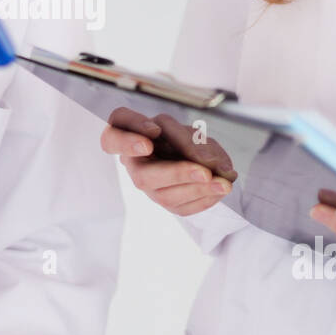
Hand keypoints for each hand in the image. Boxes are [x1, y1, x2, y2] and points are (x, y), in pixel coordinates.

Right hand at [100, 123, 232, 214]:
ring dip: (198, 190)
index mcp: (125, 140)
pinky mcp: (164, 202)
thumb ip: (184, 138)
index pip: (112, 140)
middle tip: (204, 172)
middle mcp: (132, 167)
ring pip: (166, 197)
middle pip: (145, 178)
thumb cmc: (172, 135)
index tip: (150, 140)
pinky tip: (220, 191)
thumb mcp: (174, 126)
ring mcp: (147, 189)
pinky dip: (204, 200)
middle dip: (177, 174)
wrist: (183, 154)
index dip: (127, 143)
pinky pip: (181, 208)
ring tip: (224, 184)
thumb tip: (204, 162)